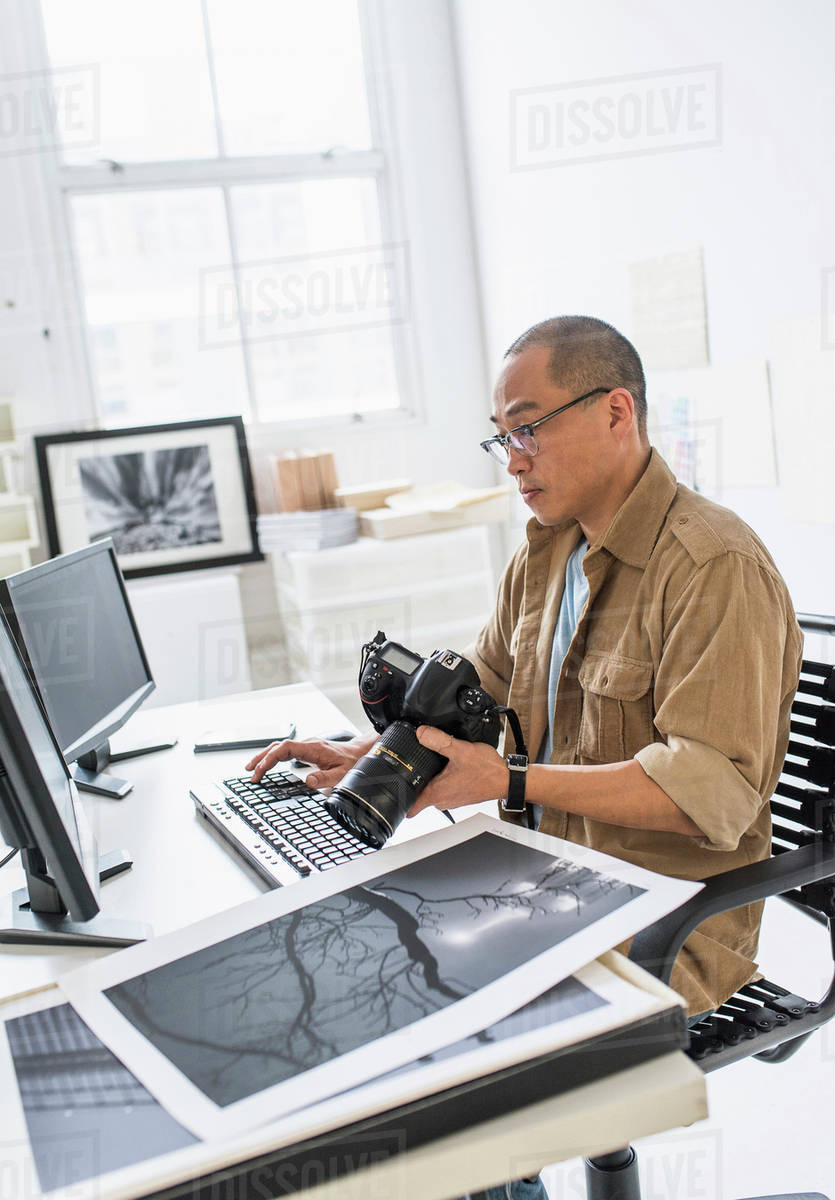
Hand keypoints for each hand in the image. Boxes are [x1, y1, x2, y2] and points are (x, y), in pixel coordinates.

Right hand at [246, 735, 374, 786]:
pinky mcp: (306, 751)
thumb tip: (308, 781)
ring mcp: (305, 747)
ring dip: (265, 757)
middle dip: (261, 758)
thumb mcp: (342, 774)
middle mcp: (307, 745)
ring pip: (279, 748)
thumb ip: (325, 778)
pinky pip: (285, 751)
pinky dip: (273, 757)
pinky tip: (267, 765)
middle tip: (250, 773)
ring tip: (251, 769)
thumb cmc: (351, 762)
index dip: (270, 758)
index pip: (285, 748)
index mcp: (313, 748)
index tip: (260, 770)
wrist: (359, 753)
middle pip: (278, 746)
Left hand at [408, 726, 506, 816]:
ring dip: (428, 780)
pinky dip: (441, 779)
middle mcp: (443, 800)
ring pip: (431, 791)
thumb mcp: (460, 750)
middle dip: (413, 782)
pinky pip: (443, 789)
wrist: (507, 780)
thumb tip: (421, 733)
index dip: (399, 798)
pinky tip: (447, 766)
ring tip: (430, 763)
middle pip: (418, 795)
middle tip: (411, 765)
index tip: (393, 789)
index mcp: (438, 793)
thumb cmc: (488, 771)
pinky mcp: (459, 795)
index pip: (410, 806)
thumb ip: (438, 740)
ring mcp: (451, 799)